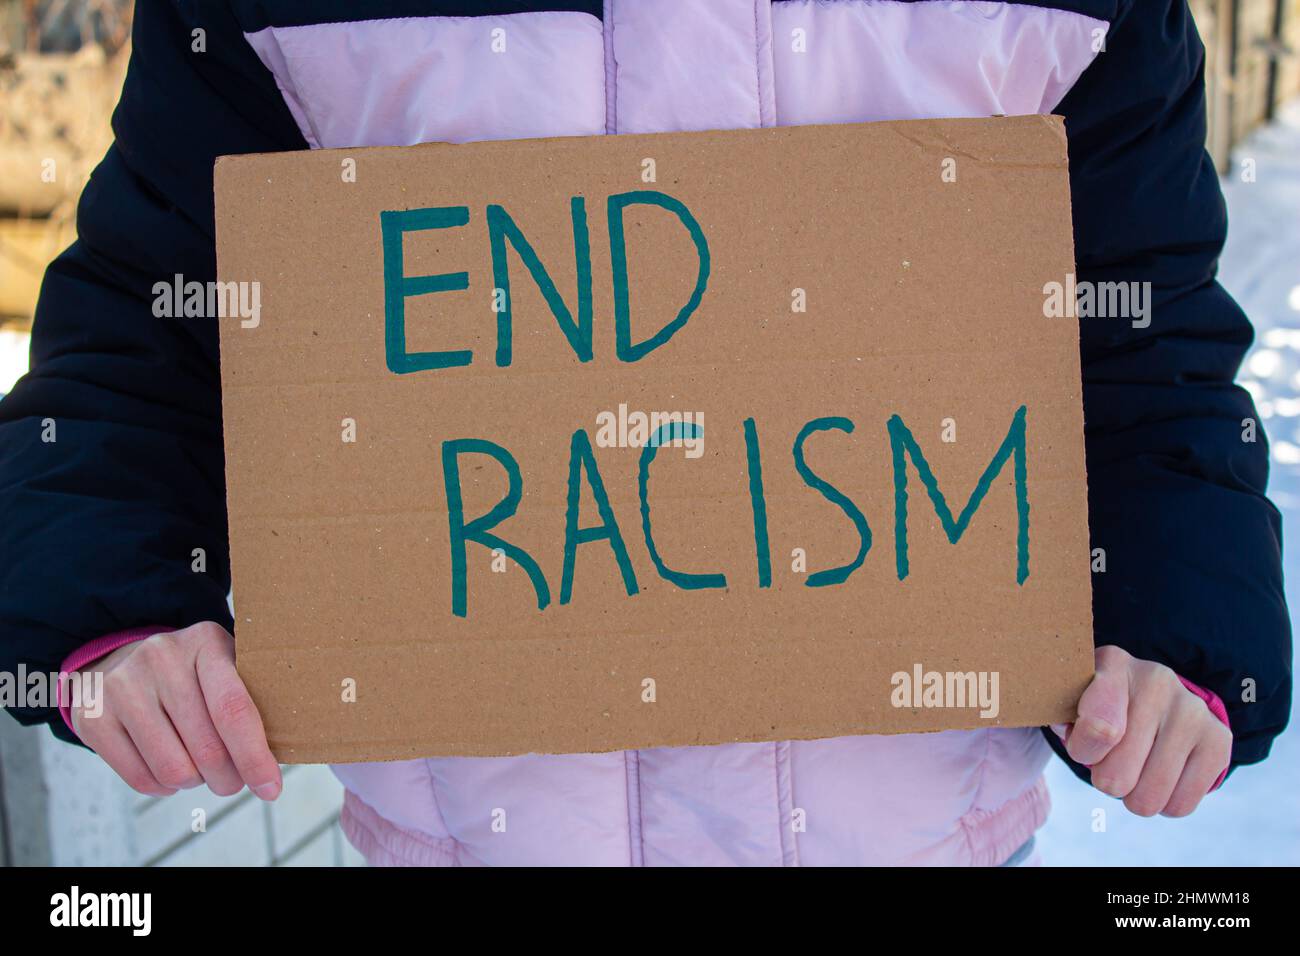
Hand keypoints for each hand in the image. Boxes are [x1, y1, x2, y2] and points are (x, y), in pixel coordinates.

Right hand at [71, 622, 281, 800]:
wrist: (122, 657)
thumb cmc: (193, 674)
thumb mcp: (227, 667)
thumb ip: (256, 700)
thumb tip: (279, 762)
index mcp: (206, 642)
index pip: (233, 709)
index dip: (255, 757)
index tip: (270, 788)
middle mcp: (161, 658)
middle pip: (207, 748)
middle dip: (229, 779)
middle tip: (234, 781)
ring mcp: (122, 685)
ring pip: (175, 770)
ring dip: (196, 783)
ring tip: (200, 769)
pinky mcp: (93, 716)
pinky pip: (142, 778)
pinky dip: (164, 787)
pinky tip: (170, 769)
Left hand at [1057, 645, 1230, 817]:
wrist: (1157, 699)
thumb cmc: (1102, 705)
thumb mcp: (1073, 702)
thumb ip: (1064, 720)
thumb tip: (1076, 738)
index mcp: (1113, 664)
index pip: (1099, 728)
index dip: (1083, 752)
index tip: (1082, 749)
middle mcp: (1156, 680)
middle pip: (1117, 776)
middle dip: (1106, 780)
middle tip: (1110, 761)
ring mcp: (1192, 709)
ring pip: (1148, 797)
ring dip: (1135, 795)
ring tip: (1135, 770)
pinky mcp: (1219, 739)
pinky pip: (1180, 805)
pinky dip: (1164, 803)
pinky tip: (1162, 777)